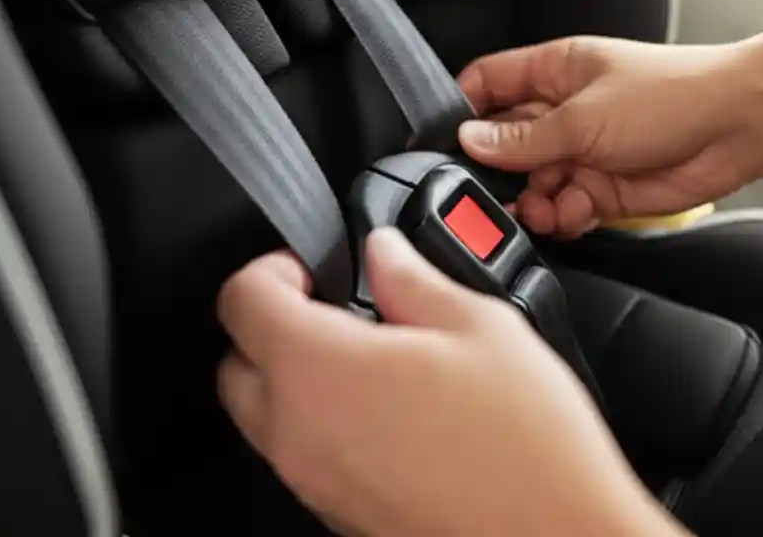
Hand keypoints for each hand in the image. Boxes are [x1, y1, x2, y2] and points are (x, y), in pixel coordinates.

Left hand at [216, 229, 686, 536]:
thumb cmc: (524, 446)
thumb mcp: (480, 326)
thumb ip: (412, 278)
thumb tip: (383, 252)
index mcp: (317, 368)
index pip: (241, 300)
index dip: (270, 268)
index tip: (311, 266)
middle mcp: (297, 431)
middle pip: (238, 366)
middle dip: (273, 328)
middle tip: (336, 311)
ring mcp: (313, 481)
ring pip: (267, 418)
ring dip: (298, 381)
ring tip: (375, 363)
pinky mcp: (337, 515)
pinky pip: (304, 458)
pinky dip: (325, 428)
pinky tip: (392, 414)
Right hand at [457, 36, 754, 237]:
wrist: (734, 127)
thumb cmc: (672, 95)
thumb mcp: (583, 116)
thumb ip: (523, 137)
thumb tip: (472, 139)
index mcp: (554, 71)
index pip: (489, 82)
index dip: (465, 109)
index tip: (451, 141)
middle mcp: (565, 110)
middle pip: (506, 143)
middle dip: (501, 171)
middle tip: (501, 189)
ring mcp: (584, 149)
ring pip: (534, 183)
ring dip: (534, 201)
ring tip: (545, 208)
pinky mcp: (604, 186)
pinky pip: (565, 207)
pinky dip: (564, 217)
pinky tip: (573, 214)